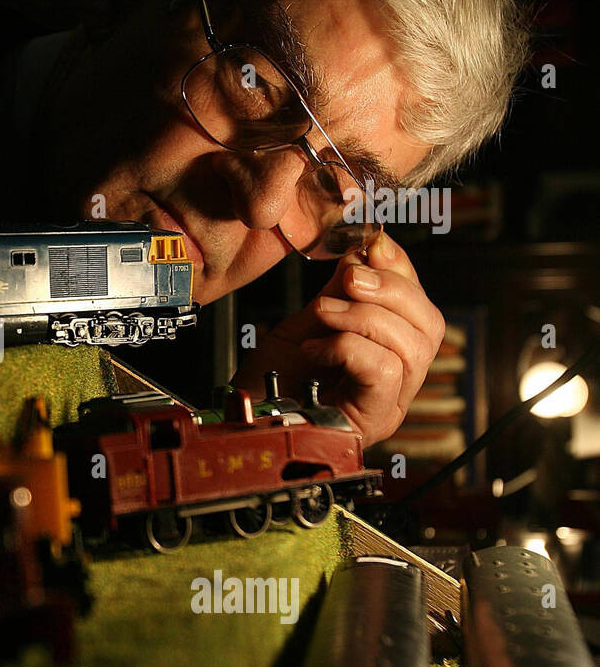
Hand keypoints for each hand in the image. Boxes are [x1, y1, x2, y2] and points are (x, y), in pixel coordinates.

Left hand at [231, 232, 444, 447]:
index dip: (403, 272)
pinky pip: (385, 371)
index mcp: (387, 356)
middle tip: (350, 278)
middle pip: (430, 326)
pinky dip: (348, 347)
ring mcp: (388, 405)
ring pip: (412, 347)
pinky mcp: (372, 421)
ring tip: (324, 313)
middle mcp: (397, 383)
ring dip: (365, 316)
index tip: (374, 245)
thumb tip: (363, 254)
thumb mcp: (304, 325)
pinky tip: (315, 348)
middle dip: (392, 290)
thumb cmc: (265, 384)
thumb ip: (337, 295)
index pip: (419, 308)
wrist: (236, 419)